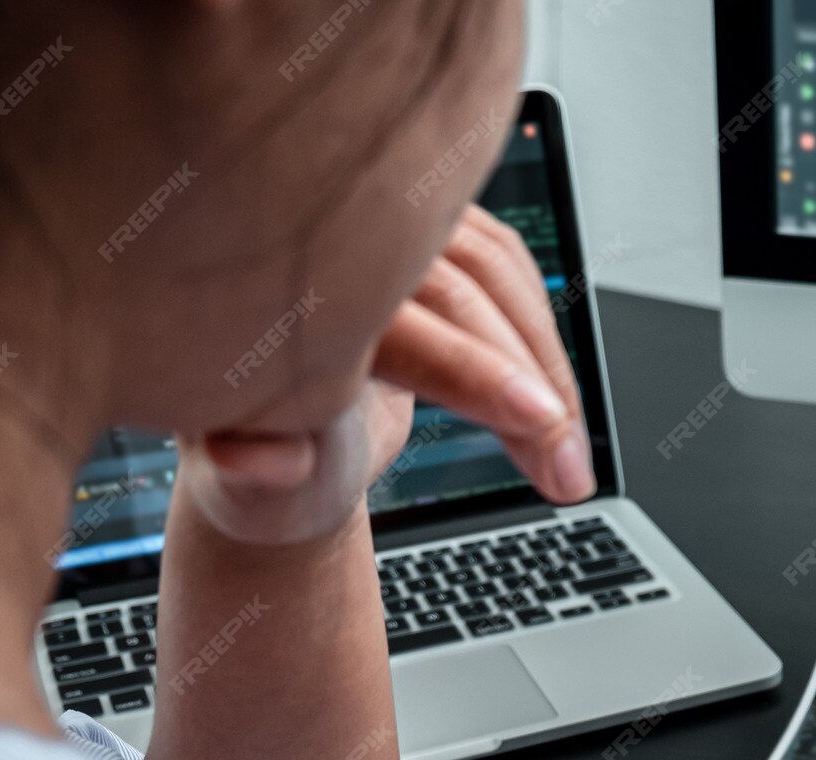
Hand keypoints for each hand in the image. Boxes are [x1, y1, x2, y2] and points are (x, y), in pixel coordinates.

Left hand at [181, 205, 594, 546]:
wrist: (279, 429)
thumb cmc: (259, 456)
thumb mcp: (248, 480)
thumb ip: (252, 472)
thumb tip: (251, 465)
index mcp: (274, 292)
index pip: (394, 317)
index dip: (473, 369)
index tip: (537, 422)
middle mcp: (329, 238)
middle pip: (461, 289)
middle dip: (531, 382)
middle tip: (567, 469)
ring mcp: (383, 223)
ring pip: (497, 273)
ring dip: (550, 368)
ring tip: (566, 460)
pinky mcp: (425, 227)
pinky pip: (509, 267)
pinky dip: (543, 338)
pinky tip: (554, 406)